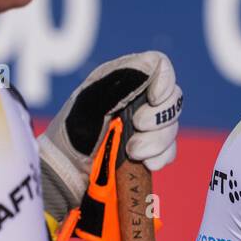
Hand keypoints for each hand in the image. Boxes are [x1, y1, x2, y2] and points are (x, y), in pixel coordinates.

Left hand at [38, 51, 182, 221]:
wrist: (66, 174)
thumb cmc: (71, 133)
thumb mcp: (91, 102)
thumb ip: (122, 81)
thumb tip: (152, 65)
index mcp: (122, 78)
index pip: (160, 66)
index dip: (164, 82)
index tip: (154, 100)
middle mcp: (136, 98)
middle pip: (173, 98)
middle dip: (158, 119)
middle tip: (136, 128)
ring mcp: (144, 125)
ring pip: (171, 127)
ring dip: (156, 143)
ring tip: (133, 153)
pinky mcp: (148, 150)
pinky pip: (169, 150)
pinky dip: (160, 158)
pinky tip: (145, 164)